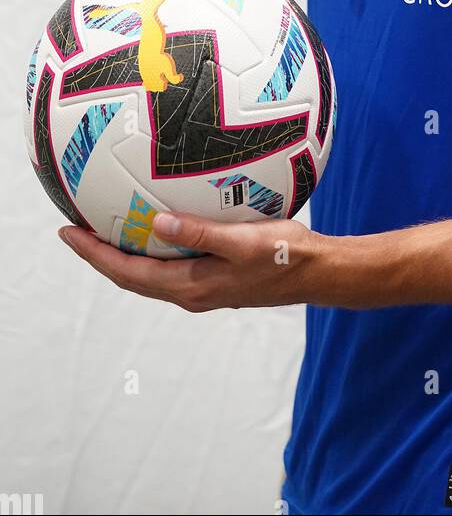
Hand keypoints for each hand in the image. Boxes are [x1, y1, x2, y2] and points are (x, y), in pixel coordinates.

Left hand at [57, 212, 323, 311]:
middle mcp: (191, 292)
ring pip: (149, 274)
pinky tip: (155, 228)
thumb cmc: (285, 255)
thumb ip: (200, 233)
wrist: (318, 273)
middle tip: (75, 228)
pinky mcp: (215, 279)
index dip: (94, 254)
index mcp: (191, 286)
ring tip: (105, 228)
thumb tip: (156, 223)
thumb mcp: (243, 240)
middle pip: (131, 276)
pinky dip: (150, 250)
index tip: (68, 233)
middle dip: (100, 255)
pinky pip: (169, 266)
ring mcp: (203, 288)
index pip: (127, 272)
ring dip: (123, 254)